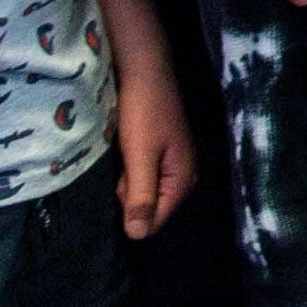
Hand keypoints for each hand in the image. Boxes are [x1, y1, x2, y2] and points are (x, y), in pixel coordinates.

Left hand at [112, 36, 196, 237]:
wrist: (143, 69)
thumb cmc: (142, 111)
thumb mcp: (139, 156)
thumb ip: (141, 196)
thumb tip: (137, 237)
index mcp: (183, 179)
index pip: (155, 221)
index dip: (131, 210)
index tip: (122, 182)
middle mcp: (182, 175)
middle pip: (148, 208)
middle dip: (129, 194)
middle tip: (124, 163)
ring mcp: (171, 164)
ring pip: (141, 192)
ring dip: (126, 181)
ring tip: (124, 152)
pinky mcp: (158, 153)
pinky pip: (140, 177)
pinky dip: (128, 170)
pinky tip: (125, 149)